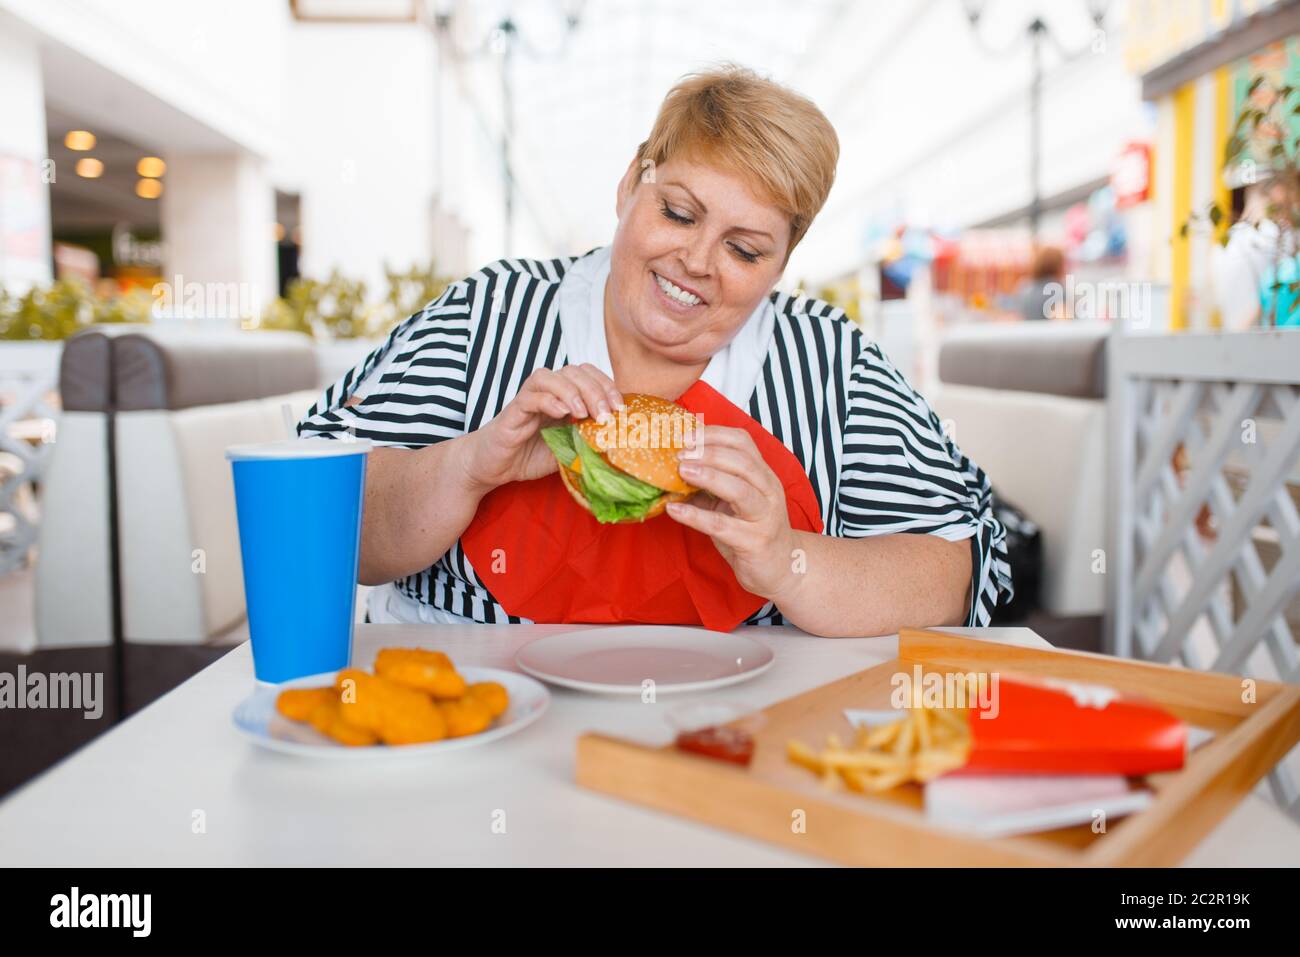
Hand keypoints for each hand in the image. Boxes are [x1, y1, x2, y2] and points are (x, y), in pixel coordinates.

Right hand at [459, 363, 623, 493]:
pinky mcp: (512, 411)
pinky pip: (530, 396)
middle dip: (595, 389)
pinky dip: (549, 401)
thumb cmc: (530, 455)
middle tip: (605, 414)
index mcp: (564, 396)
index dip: (607, 386)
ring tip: (583, 414)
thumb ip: (588, 439)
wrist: (494, 467)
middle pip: (574, 371)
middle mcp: (547, 392)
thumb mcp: (568, 449)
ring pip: (551, 377)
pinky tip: (562, 414)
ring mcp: (528, 399)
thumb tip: (618, 441)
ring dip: (572, 392)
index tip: (620, 408)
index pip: (589, 375)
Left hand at [665, 425, 799, 601]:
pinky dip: (695, 516)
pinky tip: (675, 510)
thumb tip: (671, 469)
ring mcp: (764, 517)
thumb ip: (709, 485)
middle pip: (742, 461)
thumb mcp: (733, 502)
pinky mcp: (754, 542)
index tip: (685, 434)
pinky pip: (722, 526)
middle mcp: (768, 491)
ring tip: (681, 471)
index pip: (742, 442)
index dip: (713, 434)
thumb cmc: (753, 530)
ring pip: (739, 490)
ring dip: (708, 476)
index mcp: (763, 475)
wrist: (783, 568)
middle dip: (708, 453)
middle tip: (679, 454)